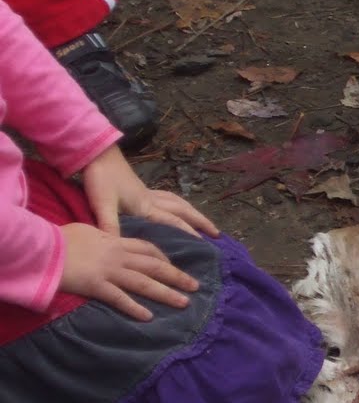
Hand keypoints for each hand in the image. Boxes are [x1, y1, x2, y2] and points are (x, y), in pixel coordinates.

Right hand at [60, 224, 199, 321]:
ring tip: (183, 302)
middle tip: (195, 286)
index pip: (147, 248)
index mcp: (115, 242)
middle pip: (154, 266)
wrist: (43, 248)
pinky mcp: (97, 286)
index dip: (164, 258)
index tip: (174, 266)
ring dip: (166, 293)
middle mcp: (117, 256)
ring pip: (144, 282)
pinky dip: (135, 308)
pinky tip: (148, 317)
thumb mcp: (87, 232)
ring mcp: (109, 271)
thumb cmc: (60, 239)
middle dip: (177, 276)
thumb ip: (102, 237)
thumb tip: (106, 239)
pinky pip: (120, 299)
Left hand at [81, 144, 218, 238]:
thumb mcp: (103, 205)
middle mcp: (151, 200)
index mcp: (145, 206)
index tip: (204, 244)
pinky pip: (167, 197)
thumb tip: (117, 249)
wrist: (97, 153)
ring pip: (177, 202)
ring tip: (202, 221)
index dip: (188, 232)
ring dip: (192, 212)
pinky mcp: (141, 188)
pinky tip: (175, 206)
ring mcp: (147, 193)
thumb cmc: (101, 178)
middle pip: (182, 210)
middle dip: (201, 222)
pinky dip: (177, 203)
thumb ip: (110, 226)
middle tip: (217, 233)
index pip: (172, 221)